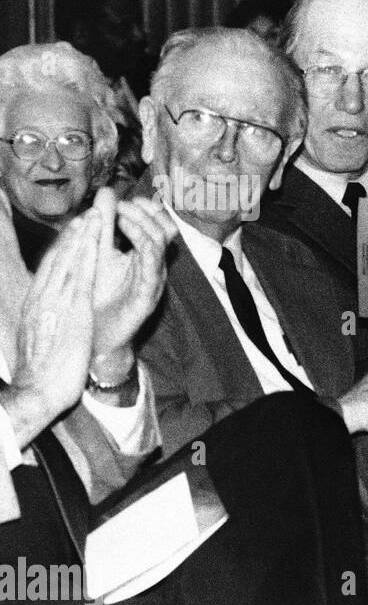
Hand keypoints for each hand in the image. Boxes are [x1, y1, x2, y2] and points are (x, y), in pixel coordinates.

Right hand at [3, 212, 100, 440]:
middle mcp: (42, 300)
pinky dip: (86, 257)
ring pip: (68, 263)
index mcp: (35, 306)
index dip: (62, 250)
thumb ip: (45, 319)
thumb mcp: (40, 338)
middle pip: (57, 261)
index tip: (73, 233)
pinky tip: (95, 242)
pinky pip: (79, 278)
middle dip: (72, 237)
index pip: (49, 272)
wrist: (38, 390)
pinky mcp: (70, 313)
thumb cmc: (43, 372)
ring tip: (93, 216)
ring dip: (81, 238)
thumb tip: (48, 312)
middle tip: (86, 214)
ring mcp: (54, 304)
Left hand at [89, 188, 176, 356]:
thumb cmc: (98, 295)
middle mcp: (153, 266)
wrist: (96, 335)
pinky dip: (143, 248)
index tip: (125, 200)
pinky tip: (128, 239)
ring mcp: (153, 282)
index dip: (149, 208)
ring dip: (142, 226)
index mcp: (145, 254)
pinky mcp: (147, 297)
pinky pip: (153, 269)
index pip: (159, 223)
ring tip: (121, 218)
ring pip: (160, 245)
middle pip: (166, 230)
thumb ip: (104, 223)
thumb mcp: (98, 251)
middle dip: (147, 213)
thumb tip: (107, 192)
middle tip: (123, 207)